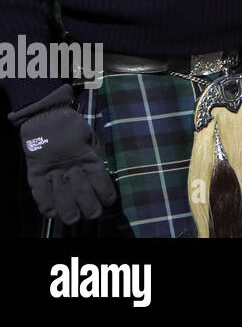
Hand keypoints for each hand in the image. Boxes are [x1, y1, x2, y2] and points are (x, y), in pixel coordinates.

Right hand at [9, 86, 117, 222]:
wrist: (46, 117)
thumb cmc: (73, 128)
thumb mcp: (91, 139)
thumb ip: (95, 156)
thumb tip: (104, 176)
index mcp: (88, 156)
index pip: (101, 179)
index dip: (106, 193)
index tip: (109, 202)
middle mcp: (71, 166)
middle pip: (82, 192)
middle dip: (90, 207)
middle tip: (94, 215)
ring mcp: (52, 170)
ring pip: (62, 196)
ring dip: (69, 210)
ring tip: (74, 219)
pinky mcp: (36, 173)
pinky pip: (40, 193)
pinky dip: (46, 205)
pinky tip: (52, 213)